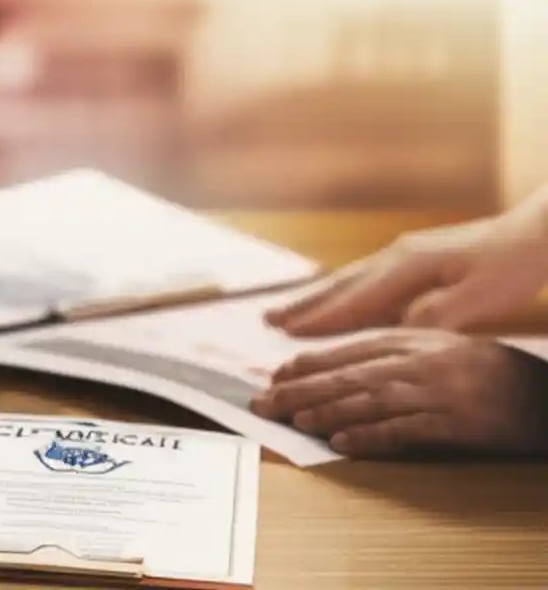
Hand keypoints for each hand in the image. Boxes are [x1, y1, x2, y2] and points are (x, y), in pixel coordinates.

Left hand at [250, 329, 547, 457]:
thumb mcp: (437, 350)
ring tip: (294, 421)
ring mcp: (437, 391)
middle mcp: (419, 362)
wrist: (541, 393)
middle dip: (301, 389)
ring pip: (369, 401)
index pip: (348, 351)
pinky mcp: (455, 422)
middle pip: (348, 376)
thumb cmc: (485, 372)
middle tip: (264, 402)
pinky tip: (342, 443)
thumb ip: (392, 353)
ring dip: (326, 411)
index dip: (308, 364)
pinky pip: (405, 431)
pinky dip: (370, 437)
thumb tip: (340, 369)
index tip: (274, 376)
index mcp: (413, 341)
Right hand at [265, 213, 547, 336]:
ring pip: (350, 279)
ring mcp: (405, 254)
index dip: (321, 319)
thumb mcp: (478, 298)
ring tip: (288, 309)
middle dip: (305, 303)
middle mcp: (397, 256)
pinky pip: (366, 279)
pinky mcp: (415, 258)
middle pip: (341, 285)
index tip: (288, 334)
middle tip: (268, 318)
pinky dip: (342, 291)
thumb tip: (397, 329)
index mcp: (408, 266)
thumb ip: (435, 314)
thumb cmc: (513, 265)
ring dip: (317, 296)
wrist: (538, 234)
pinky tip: (336, 298)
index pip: (355, 299)